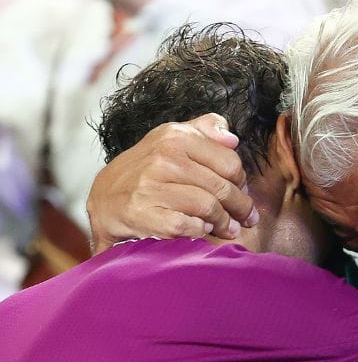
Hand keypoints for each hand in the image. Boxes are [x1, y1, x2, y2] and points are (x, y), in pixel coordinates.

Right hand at [85, 113, 256, 253]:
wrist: (106, 199)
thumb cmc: (148, 170)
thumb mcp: (171, 139)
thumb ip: (205, 131)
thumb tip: (232, 138)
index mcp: (175, 137)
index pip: (230, 162)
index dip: (241, 181)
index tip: (242, 191)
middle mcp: (163, 158)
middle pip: (223, 187)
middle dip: (241, 207)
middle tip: (246, 218)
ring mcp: (152, 186)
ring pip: (210, 207)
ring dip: (224, 223)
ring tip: (229, 228)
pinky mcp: (144, 213)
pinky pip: (190, 226)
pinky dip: (201, 231)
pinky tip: (202, 231)